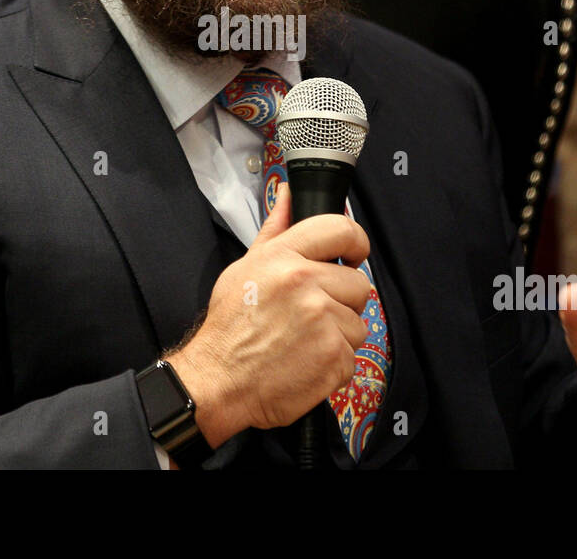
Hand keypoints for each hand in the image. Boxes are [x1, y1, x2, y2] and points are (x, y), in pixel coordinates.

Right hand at [166, 184, 372, 447]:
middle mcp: (305, 284)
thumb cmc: (230, 326)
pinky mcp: (333, 356)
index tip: (354, 255)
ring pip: (358, 323)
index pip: (341, 230)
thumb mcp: (245, 267)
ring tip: (304, 341)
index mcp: (284, 257)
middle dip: (342, 300)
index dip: (355, 242)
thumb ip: (275, 230)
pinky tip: (306, 362)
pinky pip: (353, 355)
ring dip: (338, 335)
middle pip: (358, 283)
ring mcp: (322, 321)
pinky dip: (334, 364)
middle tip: (313, 314)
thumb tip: (289, 194)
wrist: (218, 381)